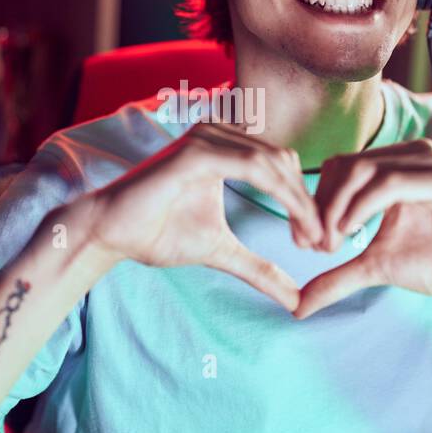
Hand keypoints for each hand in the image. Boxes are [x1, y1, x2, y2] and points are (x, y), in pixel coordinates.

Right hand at [80, 121, 325, 311]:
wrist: (110, 232)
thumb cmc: (157, 234)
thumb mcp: (220, 251)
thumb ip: (258, 268)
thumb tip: (294, 299)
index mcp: (224, 147)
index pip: (281, 166)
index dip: (305, 202)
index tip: (318, 241)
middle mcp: (218, 134)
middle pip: (285, 161)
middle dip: (308, 204)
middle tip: (321, 244)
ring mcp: (207, 138)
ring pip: (275, 162)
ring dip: (300, 202)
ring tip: (310, 239)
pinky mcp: (197, 152)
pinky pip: (254, 166)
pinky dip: (281, 194)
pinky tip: (294, 223)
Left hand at [294, 138, 431, 318]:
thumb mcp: (375, 268)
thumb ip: (336, 278)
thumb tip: (297, 306)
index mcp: (392, 166)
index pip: (337, 169)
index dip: (314, 202)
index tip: (304, 243)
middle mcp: (408, 156)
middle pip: (343, 166)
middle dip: (320, 206)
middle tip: (315, 246)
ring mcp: (425, 164)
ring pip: (361, 170)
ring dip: (336, 208)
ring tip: (332, 244)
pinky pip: (389, 183)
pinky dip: (362, 206)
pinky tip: (351, 232)